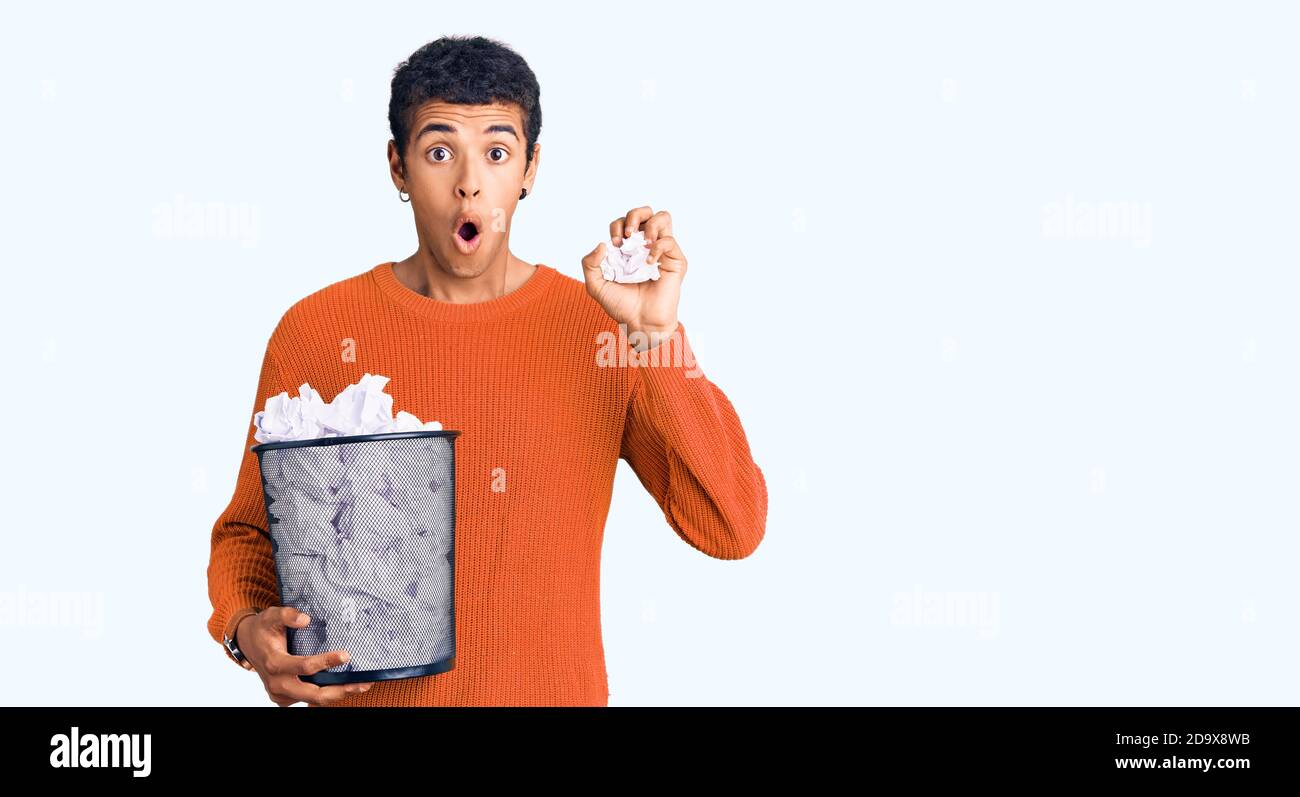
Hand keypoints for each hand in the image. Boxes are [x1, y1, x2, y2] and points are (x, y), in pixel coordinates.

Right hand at [235, 606, 375, 706]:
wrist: (248, 644)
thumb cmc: (263, 629)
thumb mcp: (271, 616)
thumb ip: (287, 615)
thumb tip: (305, 619)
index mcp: (275, 663)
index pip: (304, 667)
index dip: (326, 662)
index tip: (346, 655)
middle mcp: (277, 683)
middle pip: (312, 693)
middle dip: (338, 690)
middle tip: (360, 683)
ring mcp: (281, 694)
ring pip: (312, 700)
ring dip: (336, 695)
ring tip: (359, 687)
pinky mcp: (285, 698)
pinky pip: (308, 700)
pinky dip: (325, 695)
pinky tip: (344, 687)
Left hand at [581, 206, 685, 350]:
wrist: (640, 323)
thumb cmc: (621, 306)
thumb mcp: (596, 285)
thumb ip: (589, 264)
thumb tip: (601, 244)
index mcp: (628, 248)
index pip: (624, 222)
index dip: (617, 227)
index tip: (615, 245)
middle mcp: (645, 246)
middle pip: (645, 212)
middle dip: (635, 215)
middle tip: (628, 234)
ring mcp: (662, 252)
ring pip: (663, 217)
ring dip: (650, 224)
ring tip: (643, 241)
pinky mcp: (675, 260)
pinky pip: (669, 240)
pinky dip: (658, 247)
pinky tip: (650, 262)